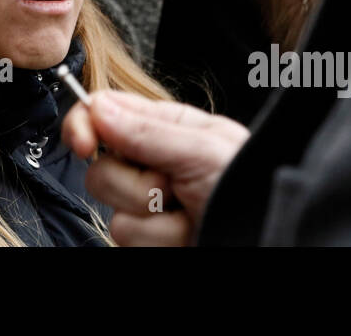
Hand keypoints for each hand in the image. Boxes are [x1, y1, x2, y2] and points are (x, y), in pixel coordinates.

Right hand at [62, 90, 248, 245]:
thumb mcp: (203, 150)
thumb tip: (98, 109)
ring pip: (113, 211)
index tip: (83, 144)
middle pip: (101, 168)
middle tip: (173, 187)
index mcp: (166, 128)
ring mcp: (151, 207)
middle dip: (133, 184)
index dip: (84, 124)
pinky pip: (127, 240)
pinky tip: (188, 236)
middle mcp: (154, 165)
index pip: (105, 113)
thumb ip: (148, 131)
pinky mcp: (151, 240)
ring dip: (156, 220)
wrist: (268, 236)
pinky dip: (162, 241)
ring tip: (192, 215)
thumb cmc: (251, 186)